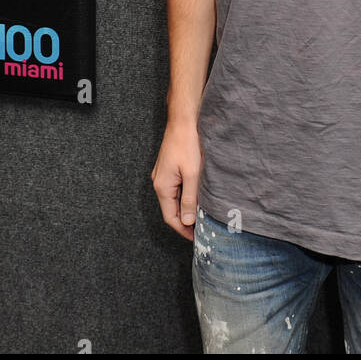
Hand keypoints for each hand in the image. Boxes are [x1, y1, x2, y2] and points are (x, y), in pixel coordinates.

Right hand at [151, 118, 202, 240]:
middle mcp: (159, 183)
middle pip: (171, 209)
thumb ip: (189, 199)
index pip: (170, 217)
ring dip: (185, 209)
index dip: (182, 229)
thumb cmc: (187, 144)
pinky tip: (196, 198)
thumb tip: (186, 221)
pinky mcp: (168, 169)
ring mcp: (163, 176)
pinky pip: (175, 189)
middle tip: (201, 229)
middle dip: (184, 221)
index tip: (195, 238)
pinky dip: (185, 197)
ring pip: (173, 199)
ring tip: (200, 216)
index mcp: (162, 187)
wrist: (182, 121)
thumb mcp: (192, 174)